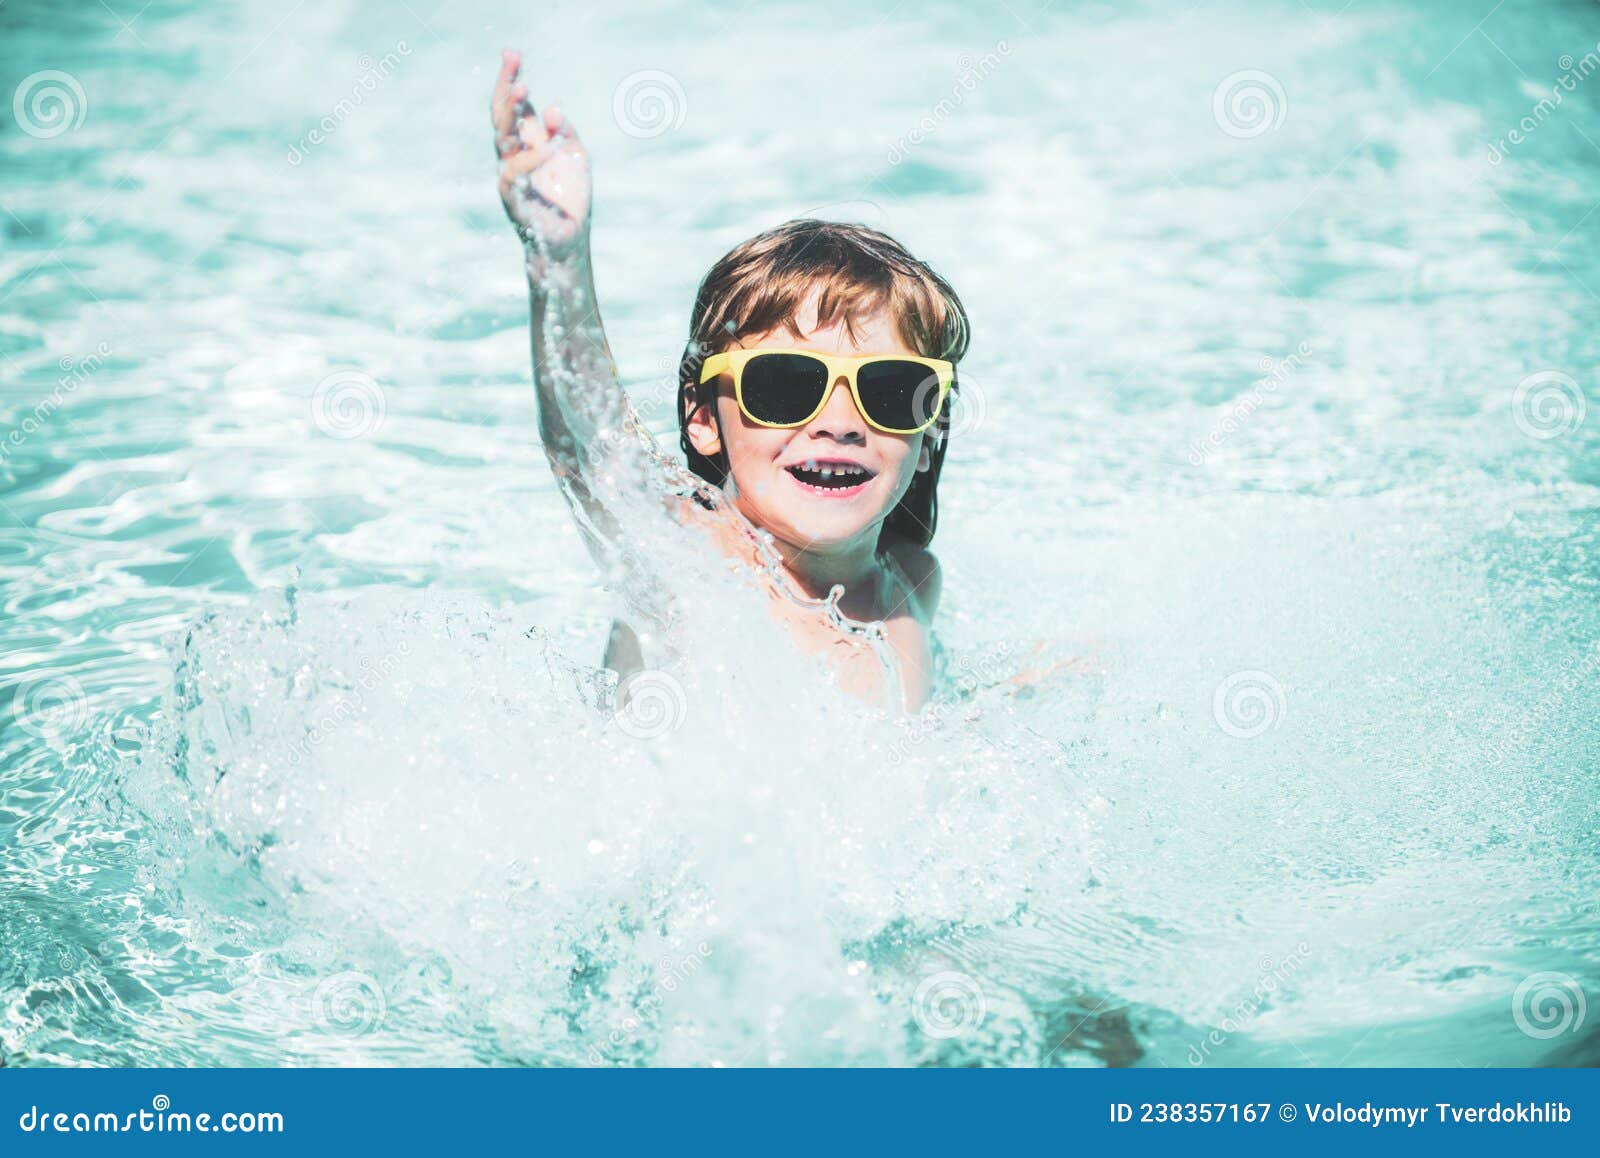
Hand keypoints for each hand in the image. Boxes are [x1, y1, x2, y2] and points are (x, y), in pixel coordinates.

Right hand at [493, 49, 591, 261]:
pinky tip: (546, 147)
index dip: (510, 79)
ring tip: (523, 90)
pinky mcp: (514, 198)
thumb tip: (549, 112)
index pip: (513, 105)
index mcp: (527, 140)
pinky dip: (529, 158)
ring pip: (501, 139)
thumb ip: (565, 131)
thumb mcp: (575, 156)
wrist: (568, 239)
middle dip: (506, 87)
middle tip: (514, 64)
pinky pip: (514, 174)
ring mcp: (511, 175)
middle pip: (500, 115)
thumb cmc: (570, 196)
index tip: (512, 54)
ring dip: (510, 113)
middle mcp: (514, 154)